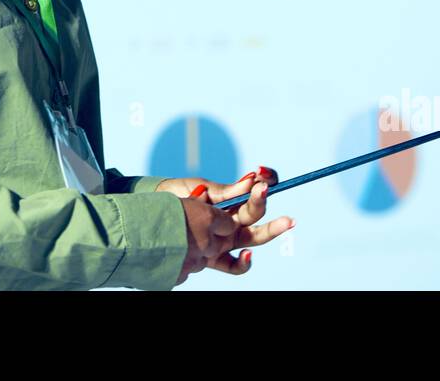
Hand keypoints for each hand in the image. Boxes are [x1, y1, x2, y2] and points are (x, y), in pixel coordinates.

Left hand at [164, 166, 294, 283]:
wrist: (154, 210)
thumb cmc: (178, 195)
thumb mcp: (202, 187)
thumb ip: (226, 190)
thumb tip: (251, 180)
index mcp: (231, 199)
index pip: (255, 189)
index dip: (264, 181)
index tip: (263, 174)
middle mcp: (231, 219)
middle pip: (256, 213)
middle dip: (264, 201)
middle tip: (266, 190)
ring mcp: (224, 238)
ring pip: (254, 238)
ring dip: (271, 230)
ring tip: (285, 222)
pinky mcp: (213, 256)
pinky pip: (234, 265)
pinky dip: (244, 262)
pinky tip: (246, 254)